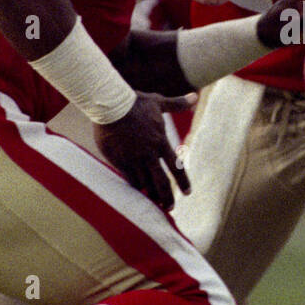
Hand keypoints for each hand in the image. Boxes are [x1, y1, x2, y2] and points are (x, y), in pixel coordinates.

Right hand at [93, 92, 196, 210]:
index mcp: (160, 141)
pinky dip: (135, 187)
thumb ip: (176, 104)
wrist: (110, 106)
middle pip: (161, 182)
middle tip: (170, 208)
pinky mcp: (119, 161)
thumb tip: (195, 96)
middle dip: (166, 197)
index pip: (176, 166)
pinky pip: (129, 179)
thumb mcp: (158, 102)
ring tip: (154, 203)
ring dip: (150, 194)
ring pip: (145, 183)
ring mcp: (134, 159)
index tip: (188, 192)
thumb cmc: (134, 102)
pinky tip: (138, 193)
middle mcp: (149, 154)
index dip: (183, 181)